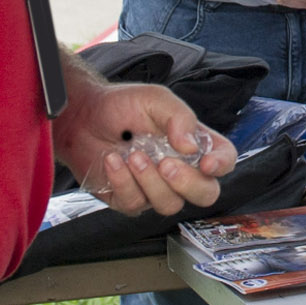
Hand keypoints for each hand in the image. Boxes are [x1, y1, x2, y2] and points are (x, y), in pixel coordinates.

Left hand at [55, 79, 236, 215]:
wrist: (82, 116)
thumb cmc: (122, 106)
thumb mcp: (155, 100)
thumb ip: (179, 117)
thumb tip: (192, 146)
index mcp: (193, 144)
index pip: (223, 159)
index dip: (222, 164)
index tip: (207, 162)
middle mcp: (179, 169)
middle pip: (205, 194)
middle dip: (188, 183)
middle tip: (167, 164)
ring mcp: (155, 188)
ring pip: (169, 204)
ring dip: (150, 181)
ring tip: (133, 155)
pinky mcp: (129, 199)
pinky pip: (135, 204)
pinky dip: (123, 182)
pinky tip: (113, 161)